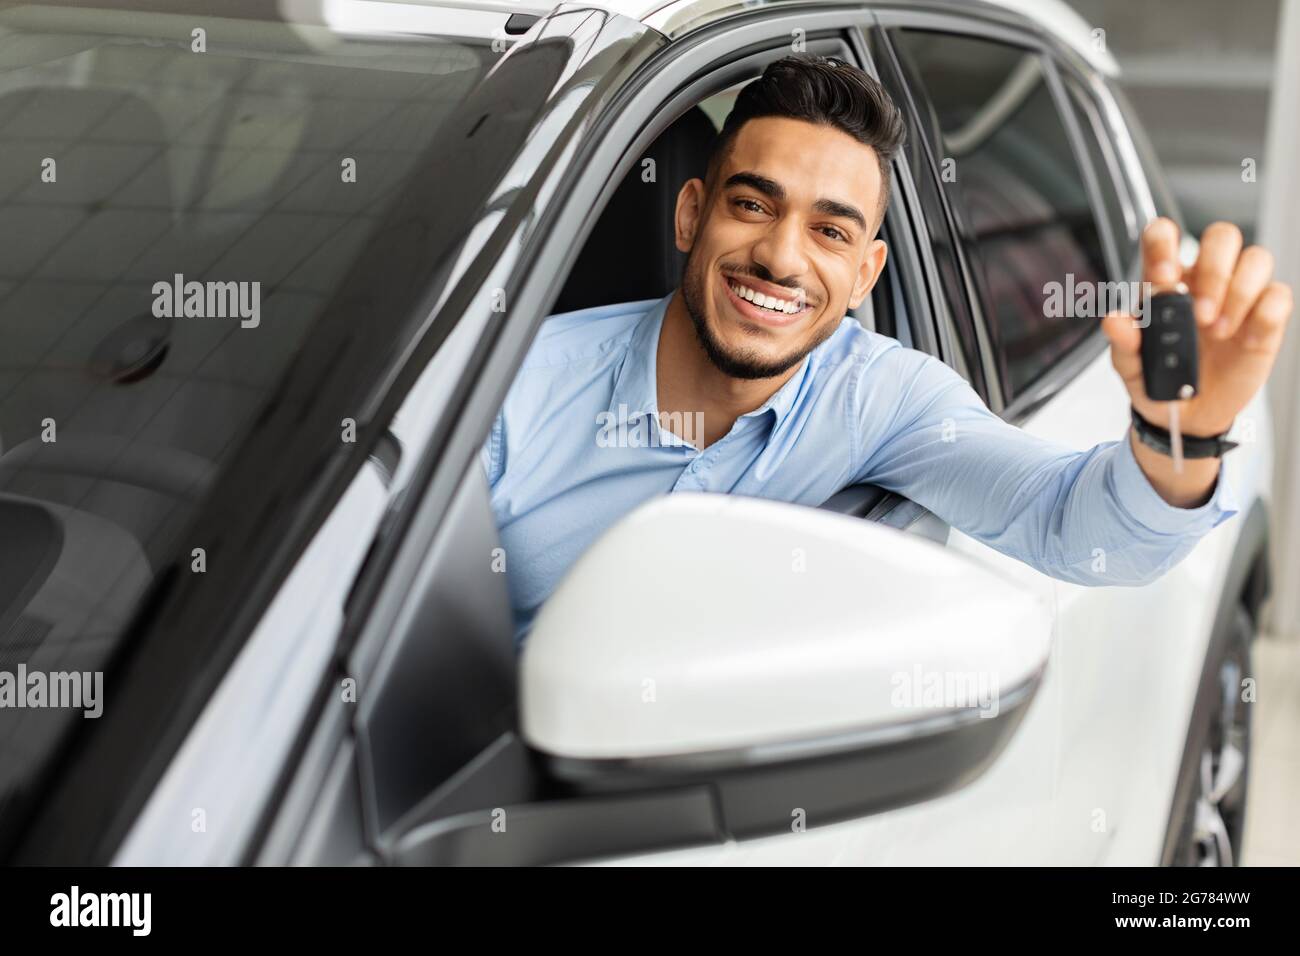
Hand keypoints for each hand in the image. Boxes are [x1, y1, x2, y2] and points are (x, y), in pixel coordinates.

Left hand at [1101, 218, 1292, 436]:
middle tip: (1199, 314)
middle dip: (1213, 270)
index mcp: (1166, 283)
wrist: (1188, 416)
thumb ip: (1122, 343)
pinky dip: (1263, 316)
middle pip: (1222, 236)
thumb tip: (1114, 319)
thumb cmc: (1159, 381)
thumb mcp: (1132, 368)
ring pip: (1256, 258)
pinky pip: (1278, 294)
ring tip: (1219, 331)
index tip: (1164, 276)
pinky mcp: (1265, 317)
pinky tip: (1244, 341)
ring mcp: (1239, 296)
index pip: (1165, 237)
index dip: (1165, 243)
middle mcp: (1204, 281)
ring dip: (1238, 292)